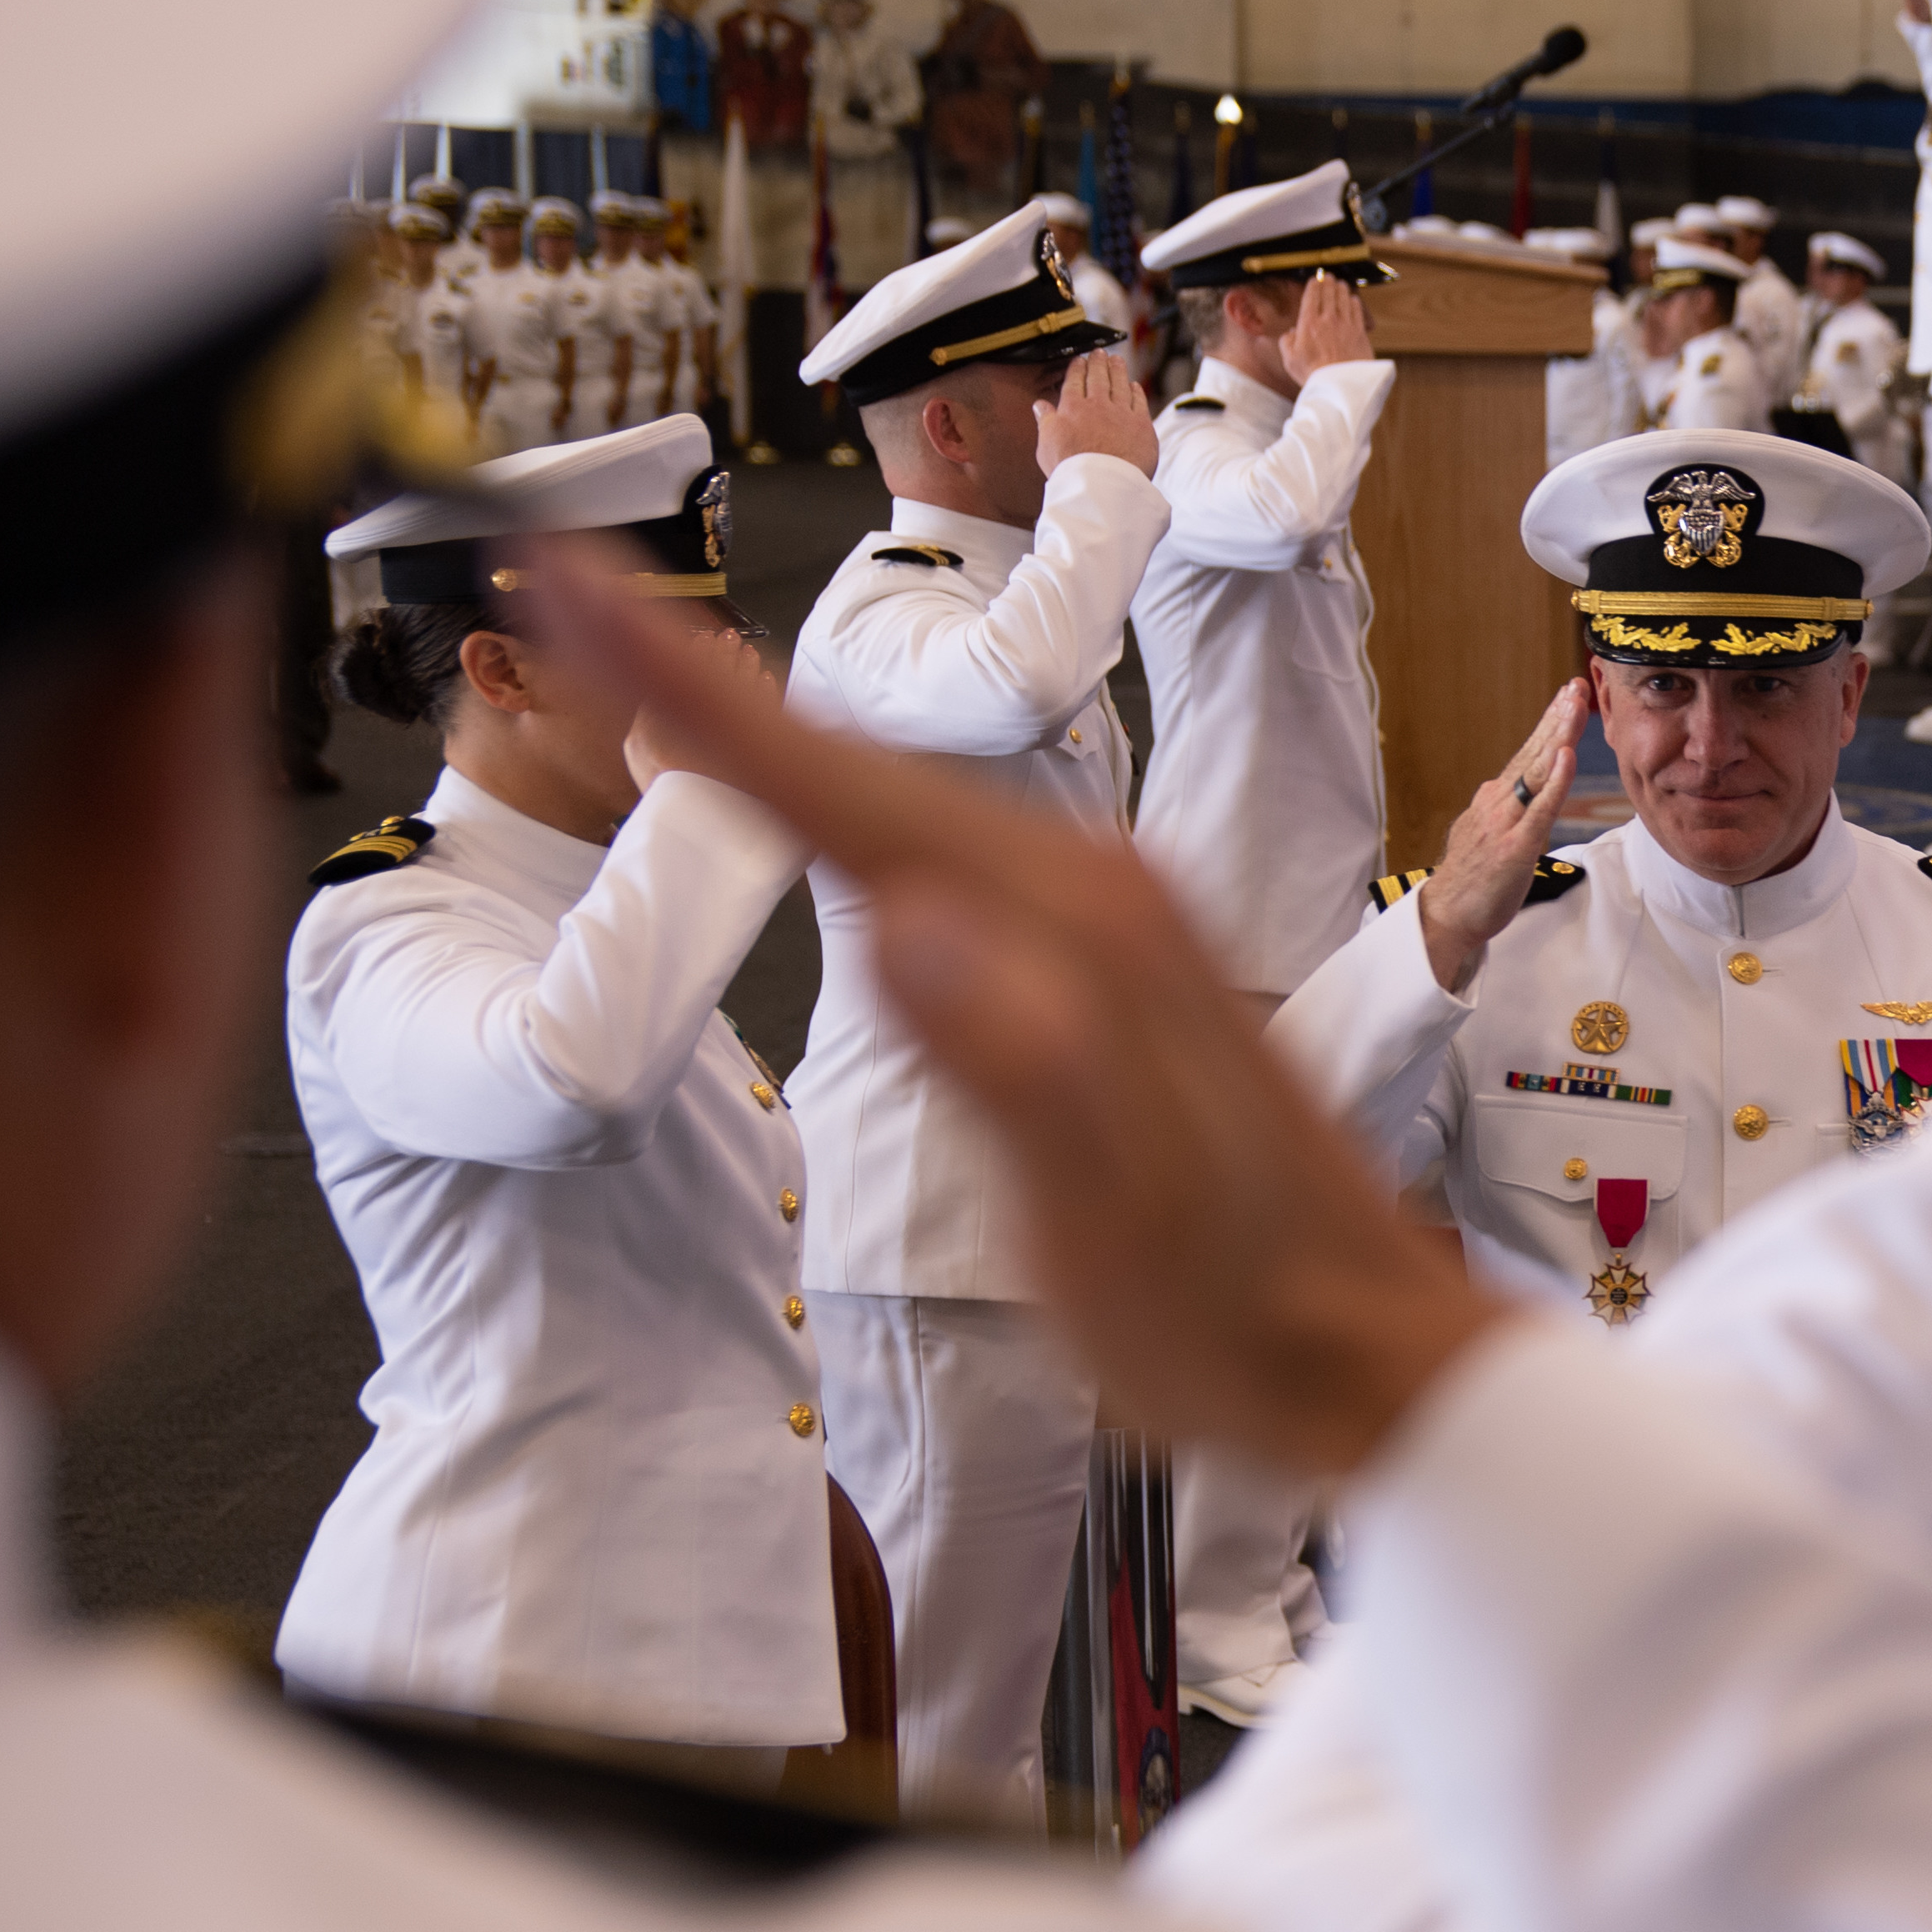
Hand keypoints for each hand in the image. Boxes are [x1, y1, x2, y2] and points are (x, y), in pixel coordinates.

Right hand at [520, 554, 1504, 1475]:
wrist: (1372, 1348)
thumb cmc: (1234, 1312)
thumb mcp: (1110, 1220)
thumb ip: (1020, 1069)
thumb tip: (905, 928)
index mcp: (1065, 935)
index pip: (837, 789)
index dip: (690, 689)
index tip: (568, 583)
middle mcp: (1091, 893)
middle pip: (857, 768)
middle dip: (703, 677)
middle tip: (560, 587)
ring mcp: (1110, 919)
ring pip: (901, 800)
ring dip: (773, 729)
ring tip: (648, 660)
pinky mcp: (1114, 960)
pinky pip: (950, 847)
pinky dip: (852, 803)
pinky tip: (818, 802)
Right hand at [1036, 348, 1158, 477]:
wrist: (1102, 484)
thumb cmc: (1070, 469)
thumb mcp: (1046, 444)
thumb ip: (1045, 421)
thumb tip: (1039, 404)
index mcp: (1073, 408)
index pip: (1074, 381)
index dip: (1077, 368)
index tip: (1079, 360)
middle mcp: (1098, 405)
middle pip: (1098, 378)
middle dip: (1098, 362)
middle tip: (1099, 352)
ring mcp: (1121, 414)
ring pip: (1120, 384)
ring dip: (1118, 370)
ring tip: (1116, 360)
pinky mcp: (1142, 426)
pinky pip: (1139, 402)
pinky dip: (1136, 392)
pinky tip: (1134, 386)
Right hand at [1281, 270, 1374, 385]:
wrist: (1340, 385)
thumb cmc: (1313, 374)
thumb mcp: (1290, 359)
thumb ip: (1287, 342)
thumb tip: (1291, 332)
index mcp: (1309, 323)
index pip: (1311, 296)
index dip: (1313, 285)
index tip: (1315, 280)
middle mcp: (1328, 319)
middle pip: (1329, 293)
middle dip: (1328, 282)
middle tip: (1329, 278)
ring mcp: (1346, 325)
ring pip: (1345, 298)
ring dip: (1342, 289)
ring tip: (1341, 284)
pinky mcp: (1360, 333)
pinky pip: (1357, 311)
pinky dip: (1354, 302)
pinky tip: (1353, 300)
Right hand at [1421, 681, 1586, 997]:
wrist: (1446, 916)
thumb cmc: (1471, 881)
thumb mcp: (1486, 834)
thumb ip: (1500, 811)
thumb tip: (1506, 792)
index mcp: (1495, 799)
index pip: (1528, 754)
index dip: (1549, 724)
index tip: (1569, 696)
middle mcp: (1499, 802)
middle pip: (1534, 751)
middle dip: (1557, 716)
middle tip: (1578, 684)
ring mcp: (1506, 821)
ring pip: (1538, 770)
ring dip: (1558, 734)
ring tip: (1575, 704)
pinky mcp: (1514, 845)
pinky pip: (1539, 807)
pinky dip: (1555, 780)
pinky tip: (1566, 755)